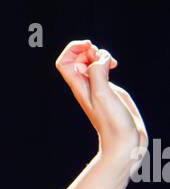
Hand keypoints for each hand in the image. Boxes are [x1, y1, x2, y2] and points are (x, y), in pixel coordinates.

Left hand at [55, 40, 146, 158]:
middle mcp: (86, 85)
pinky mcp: (109, 90)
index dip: (73, 49)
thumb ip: (98, 73)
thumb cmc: (112, 122)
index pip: (64, 62)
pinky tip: (114, 65)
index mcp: (79, 86)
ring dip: (100, 54)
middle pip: (78, 58)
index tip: (89, 46)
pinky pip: (103, 69)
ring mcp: (97, 87)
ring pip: (91, 62)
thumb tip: (100, 58)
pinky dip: (107, 61)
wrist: (123, 142)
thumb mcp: (102, 94)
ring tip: (111, 61)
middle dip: (89, 50)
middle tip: (101, 56)